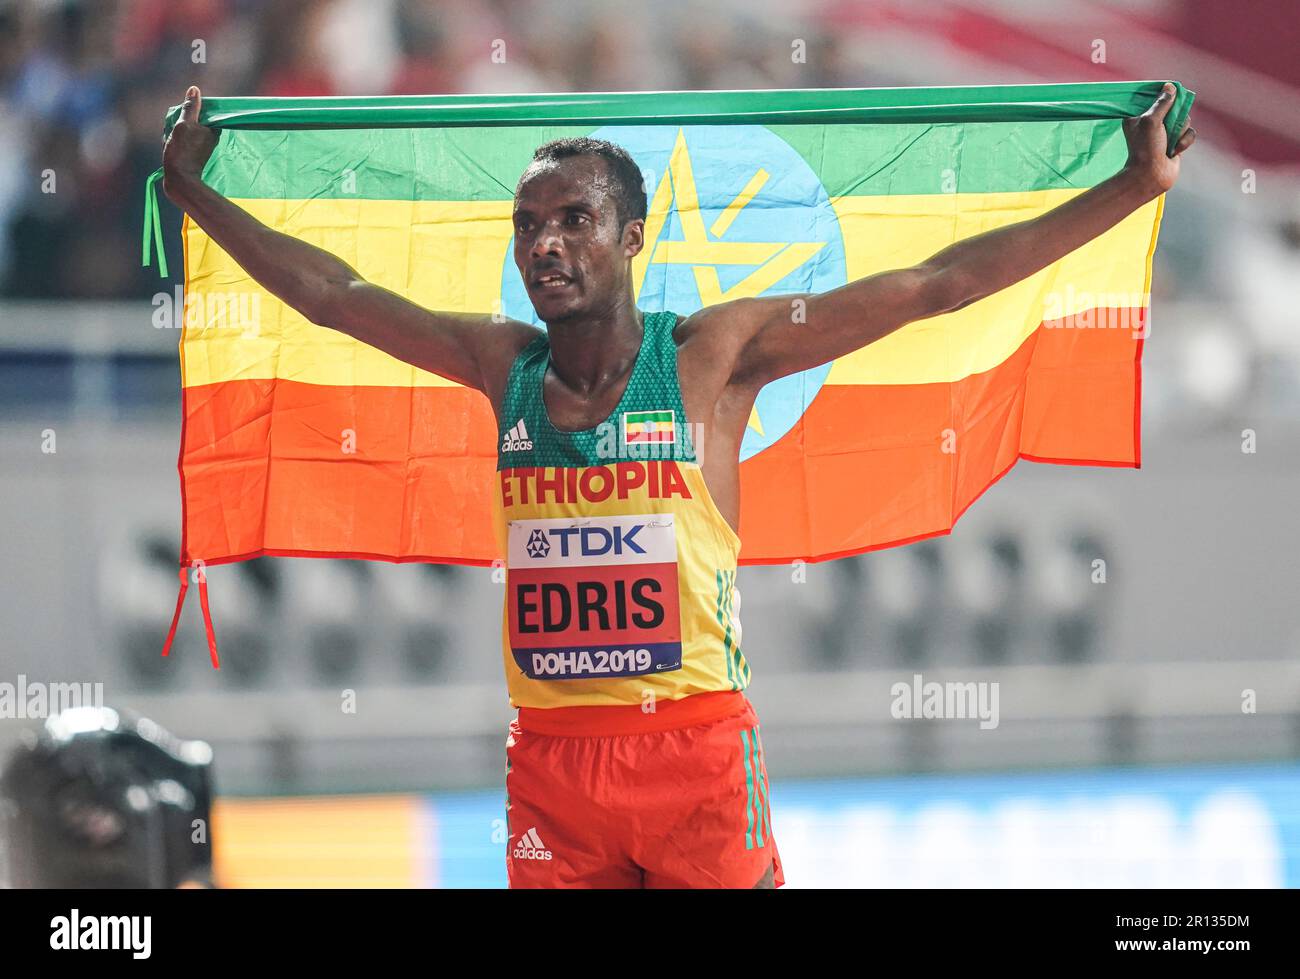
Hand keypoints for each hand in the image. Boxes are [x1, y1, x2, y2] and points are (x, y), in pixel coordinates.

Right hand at [162, 85, 217, 204]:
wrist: (180, 180)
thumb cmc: (182, 152)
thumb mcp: (185, 125)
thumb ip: (190, 108)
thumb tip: (194, 89)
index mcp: (212, 130)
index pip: (200, 112)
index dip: (187, 113)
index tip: (180, 120)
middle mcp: (209, 139)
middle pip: (190, 121)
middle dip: (178, 124)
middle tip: (174, 133)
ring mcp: (200, 148)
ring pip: (183, 132)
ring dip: (174, 134)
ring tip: (170, 142)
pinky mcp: (192, 156)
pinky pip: (180, 142)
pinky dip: (173, 143)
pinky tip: (168, 148)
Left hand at [1121, 82, 1195, 197]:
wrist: (1151, 175)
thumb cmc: (1146, 148)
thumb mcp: (1151, 120)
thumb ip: (1162, 103)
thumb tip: (1170, 86)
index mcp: (1139, 116)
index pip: (1155, 98)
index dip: (1164, 97)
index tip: (1169, 97)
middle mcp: (1152, 123)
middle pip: (1174, 107)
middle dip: (1176, 116)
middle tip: (1169, 124)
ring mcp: (1165, 133)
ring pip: (1184, 119)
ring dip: (1180, 130)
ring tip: (1170, 142)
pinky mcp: (1176, 142)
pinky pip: (1190, 133)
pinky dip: (1184, 141)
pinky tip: (1175, 151)